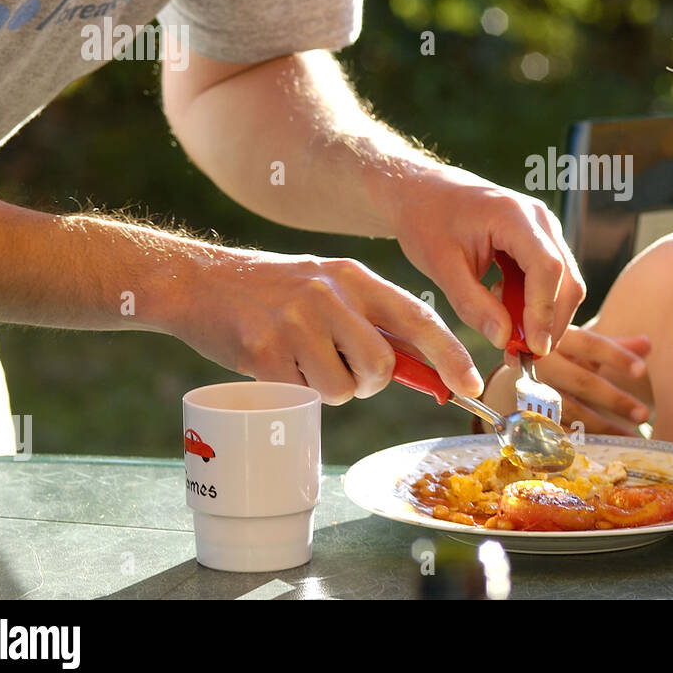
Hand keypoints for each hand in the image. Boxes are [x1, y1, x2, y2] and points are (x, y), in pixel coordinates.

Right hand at [171, 248, 482, 404]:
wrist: (200, 282)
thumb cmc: (274, 293)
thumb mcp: (330, 287)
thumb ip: (372, 320)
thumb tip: (423, 366)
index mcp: (355, 277)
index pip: (418, 320)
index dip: (450, 356)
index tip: (472, 385)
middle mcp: (331, 296)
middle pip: (382, 365)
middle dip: (370, 382)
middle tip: (343, 370)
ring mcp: (298, 323)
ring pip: (345, 388)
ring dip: (331, 389)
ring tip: (304, 361)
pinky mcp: (267, 351)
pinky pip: (306, 394)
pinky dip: (298, 390)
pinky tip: (278, 363)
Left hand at [387, 163, 585, 358]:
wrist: (424, 192)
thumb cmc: (427, 220)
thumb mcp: (440, 266)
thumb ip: (472, 304)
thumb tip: (504, 339)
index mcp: (513, 215)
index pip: (546, 267)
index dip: (544, 311)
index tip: (534, 348)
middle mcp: (538, 218)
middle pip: (565, 279)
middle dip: (550, 322)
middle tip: (522, 357)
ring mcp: (543, 229)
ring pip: (564, 283)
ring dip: (544, 317)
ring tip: (511, 342)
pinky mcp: (539, 241)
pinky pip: (551, 279)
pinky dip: (536, 304)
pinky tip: (507, 313)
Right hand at [529, 327, 651, 434]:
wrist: (512, 376)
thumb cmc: (560, 357)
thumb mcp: (582, 347)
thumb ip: (614, 346)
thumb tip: (648, 344)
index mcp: (559, 338)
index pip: (591, 345)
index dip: (616, 357)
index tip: (642, 371)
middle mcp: (542, 362)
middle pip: (582, 381)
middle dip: (615, 399)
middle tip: (643, 414)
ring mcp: (532, 390)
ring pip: (570, 410)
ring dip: (603, 425)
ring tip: (631, 437)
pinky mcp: (526, 414)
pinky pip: (556, 429)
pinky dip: (581, 438)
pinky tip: (603, 446)